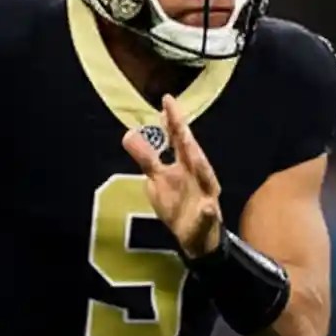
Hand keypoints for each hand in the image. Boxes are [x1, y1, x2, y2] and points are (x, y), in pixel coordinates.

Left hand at [122, 94, 222, 257]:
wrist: (197, 236)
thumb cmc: (178, 202)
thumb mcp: (156, 179)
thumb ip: (146, 157)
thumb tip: (128, 135)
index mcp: (183, 164)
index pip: (178, 139)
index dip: (172, 120)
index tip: (166, 99)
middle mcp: (196, 174)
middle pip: (192, 152)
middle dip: (185, 136)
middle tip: (180, 116)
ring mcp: (205, 195)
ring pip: (205, 178)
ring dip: (201, 167)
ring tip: (193, 150)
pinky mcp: (207, 218)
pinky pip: (207, 214)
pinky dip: (207, 211)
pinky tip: (208, 208)